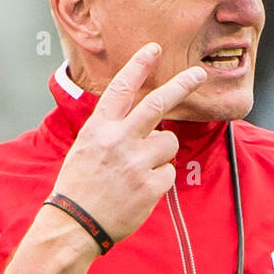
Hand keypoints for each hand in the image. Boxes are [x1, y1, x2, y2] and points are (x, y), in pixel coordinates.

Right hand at [50, 43, 207, 245]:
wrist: (75, 223)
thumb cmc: (79, 186)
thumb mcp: (86, 146)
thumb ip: (111, 128)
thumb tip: (144, 118)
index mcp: (99, 127)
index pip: (122, 88)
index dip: (139, 65)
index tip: (154, 49)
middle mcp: (119, 139)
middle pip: (158, 103)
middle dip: (182, 85)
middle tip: (199, 74)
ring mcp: (136, 162)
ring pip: (168, 142)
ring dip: (162, 153)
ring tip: (140, 169)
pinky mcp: (150, 185)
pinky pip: (169, 173)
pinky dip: (159, 180)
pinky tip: (140, 189)